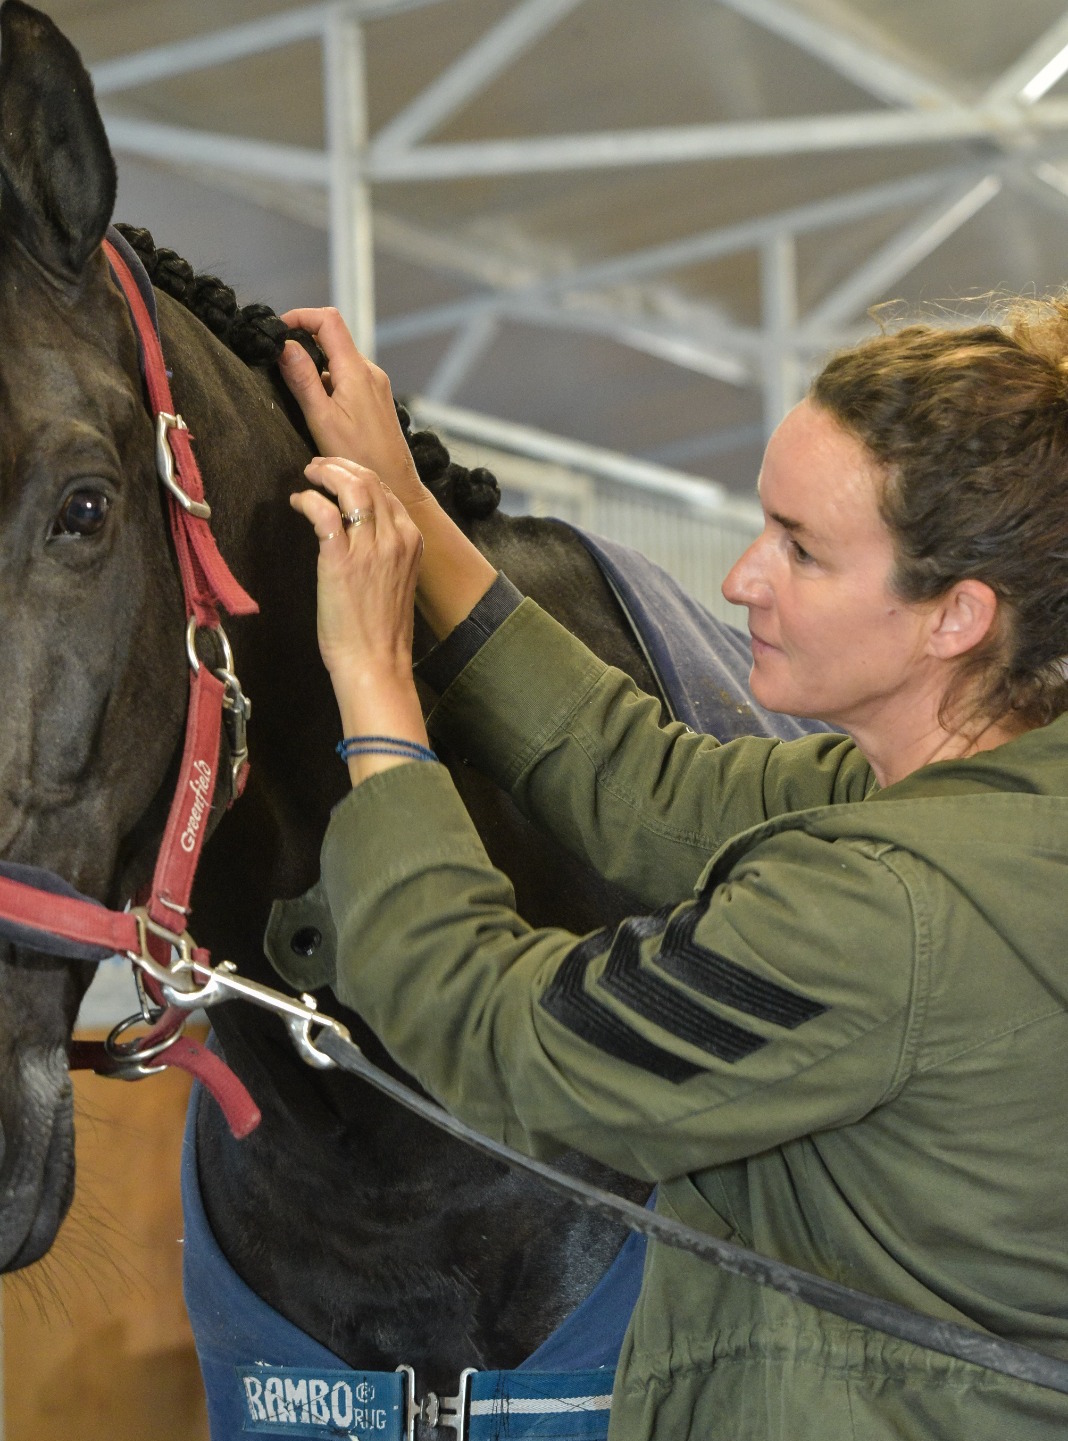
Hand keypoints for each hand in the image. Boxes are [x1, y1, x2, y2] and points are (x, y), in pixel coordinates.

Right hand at [279, 308, 426, 509]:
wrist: (396, 482)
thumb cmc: (359, 457)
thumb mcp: (322, 418)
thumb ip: (302, 379)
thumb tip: (284, 345)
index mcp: (356, 370)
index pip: (328, 320)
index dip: (300, 317)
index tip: (278, 330)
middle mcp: (369, 371)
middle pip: (333, 337)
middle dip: (303, 342)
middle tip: (279, 362)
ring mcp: (375, 383)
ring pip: (339, 358)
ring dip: (315, 364)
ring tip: (296, 389)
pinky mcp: (376, 397)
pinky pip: (348, 376)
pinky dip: (328, 380)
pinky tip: (319, 406)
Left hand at [289, 456, 424, 704]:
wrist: (376, 662)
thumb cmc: (382, 631)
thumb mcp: (397, 581)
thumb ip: (387, 553)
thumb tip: (362, 533)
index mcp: (412, 541)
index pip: (387, 492)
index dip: (359, 476)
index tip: (339, 475)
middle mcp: (395, 538)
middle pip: (369, 481)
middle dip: (340, 466)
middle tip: (318, 467)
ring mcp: (370, 548)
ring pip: (351, 488)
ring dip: (325, 473)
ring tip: (308, 475)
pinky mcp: (341, 561)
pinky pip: (324, 512)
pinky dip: (308, 499)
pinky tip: (297, 502)